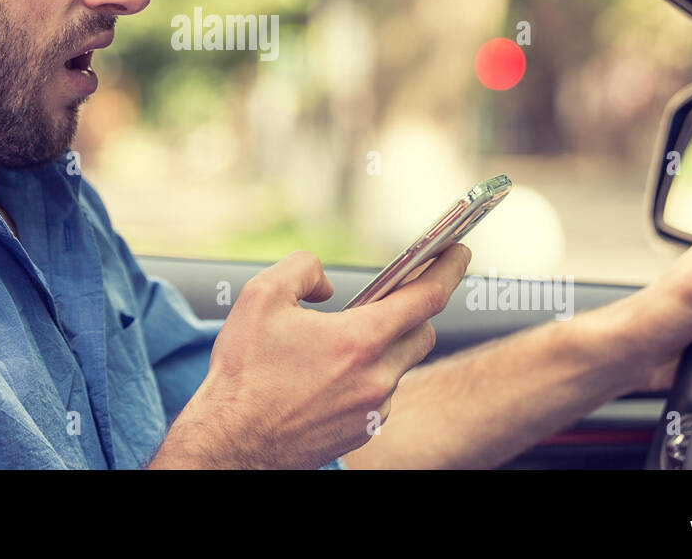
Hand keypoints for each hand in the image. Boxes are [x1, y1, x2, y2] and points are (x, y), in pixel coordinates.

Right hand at [150, 244, 470, 468]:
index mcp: (359, 340)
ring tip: (346, 337)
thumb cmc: (244, 372)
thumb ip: (303, 269)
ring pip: (401, 364)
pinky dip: (369, 375)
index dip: (448, 267)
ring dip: (386, 344)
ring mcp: (373, 409)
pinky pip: (381, 393)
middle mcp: (376, 377)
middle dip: (416, 308)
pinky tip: (332, 373)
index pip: (427, 297)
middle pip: (424, 331)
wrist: (231, 442)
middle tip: (396, 292)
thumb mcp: (262, 296)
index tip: (460, 250)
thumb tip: (329, 286)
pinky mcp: (363, 432)